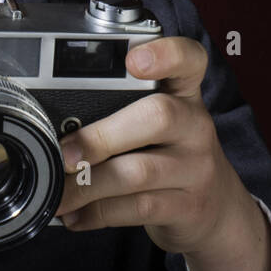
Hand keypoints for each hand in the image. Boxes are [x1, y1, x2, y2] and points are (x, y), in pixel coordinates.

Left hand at [53, 36, 257, 257]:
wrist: (217, 209)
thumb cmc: (170, 155)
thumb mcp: (158, 123)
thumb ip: (119, 112)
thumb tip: (52, 127)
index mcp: (184, 94)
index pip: (188, 59)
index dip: (165, 54)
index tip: (134, 61)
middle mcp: (195, 125)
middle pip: (157, 116)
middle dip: (102, 137)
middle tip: (65, 155)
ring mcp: (196, 167)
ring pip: (139, 171)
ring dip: (89, 185)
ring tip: (59, 194)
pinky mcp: (188, 206)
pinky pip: (138, 208)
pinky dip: (98, 213)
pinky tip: (76, 216)